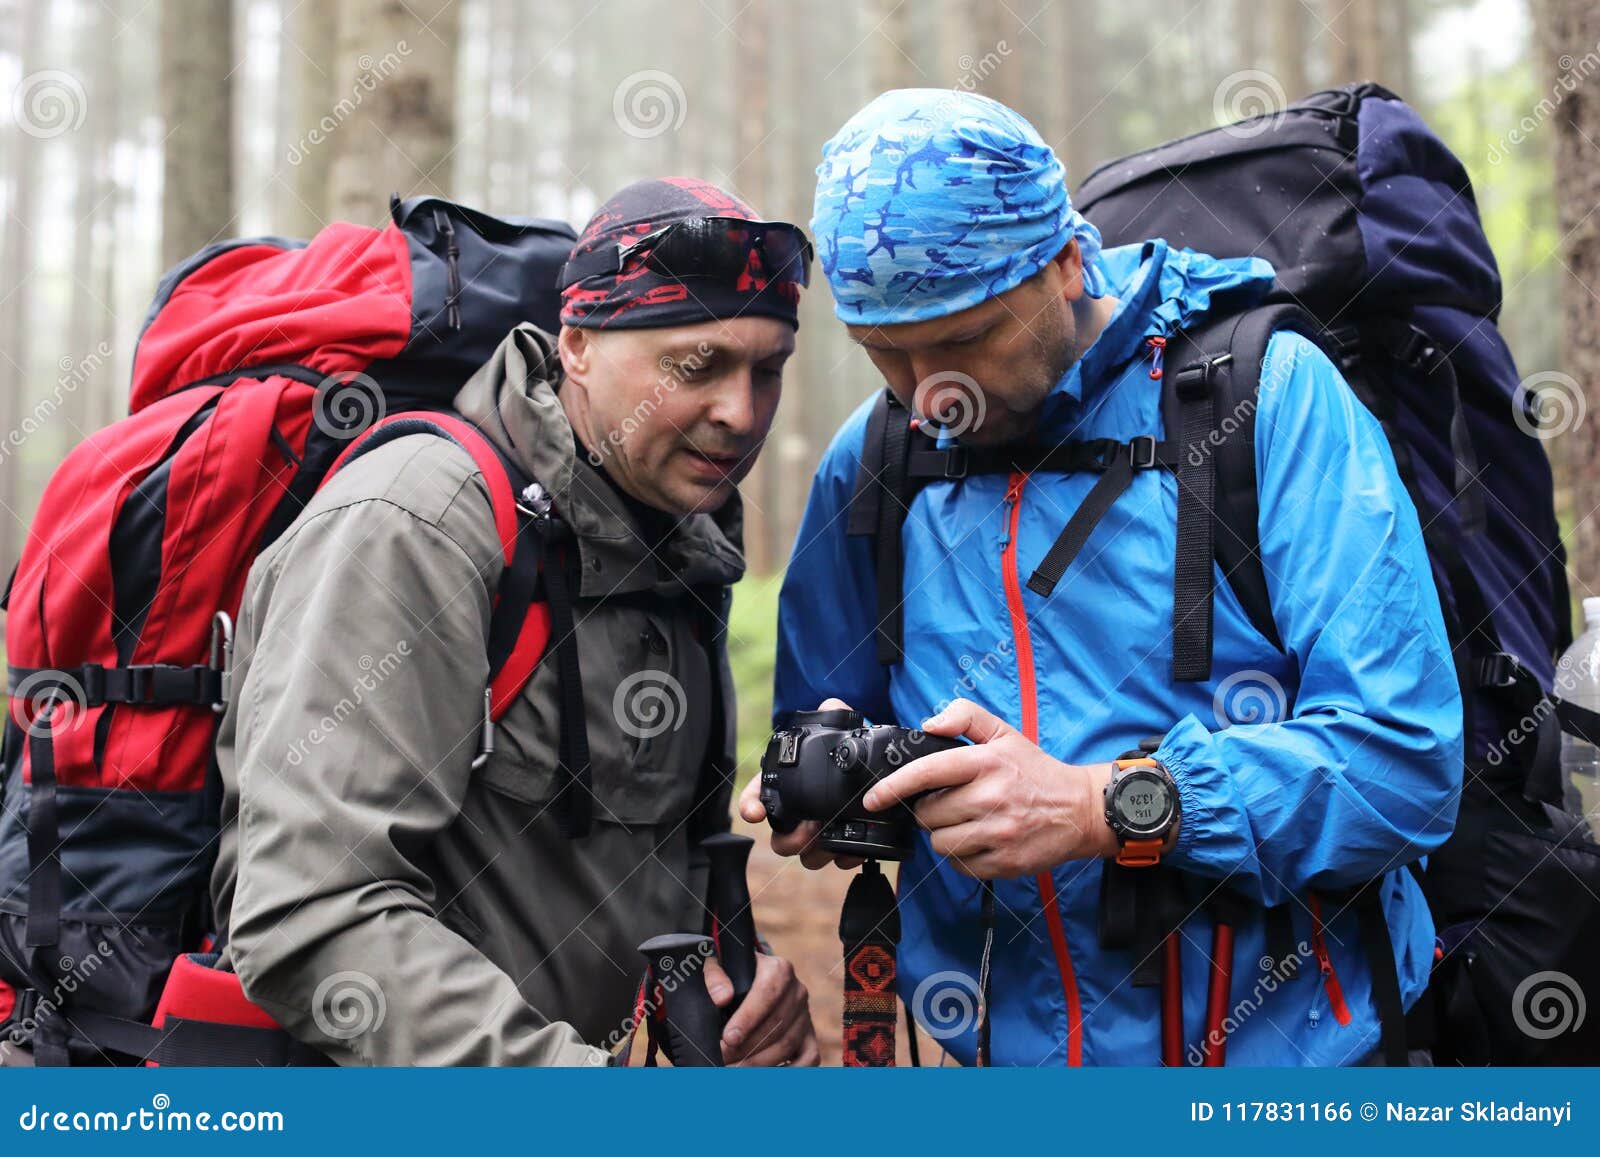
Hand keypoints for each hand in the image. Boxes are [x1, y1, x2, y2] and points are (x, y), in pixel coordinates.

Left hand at [703, 952, 818, 1065]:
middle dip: (747, 1048)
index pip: (767, 993)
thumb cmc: (733, 975)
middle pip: (776, 1026)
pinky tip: (762, 1079)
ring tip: (733, 1072)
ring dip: (759, 1064)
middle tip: (722, 1061)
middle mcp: (797, 992)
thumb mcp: (719, 965)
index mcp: (779, 970)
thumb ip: (715, 976)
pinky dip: (789, 1073)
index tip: (728, 1038)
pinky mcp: (809, 1037)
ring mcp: (805, 1016)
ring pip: (787, 1045)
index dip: (748, 1018)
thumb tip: (722, 998)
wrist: (753, 980)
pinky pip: (809, 1059)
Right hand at [738, 697, 864, 870]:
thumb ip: (833, 713)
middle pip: (780, 838)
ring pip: (806, 855)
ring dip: (815, 854)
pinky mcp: (841, 844)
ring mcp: (818, 832)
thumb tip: (830, 706)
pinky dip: (844, 859)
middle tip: (809, 830)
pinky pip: (835, 861)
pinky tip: (853, 851)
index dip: (751, 805)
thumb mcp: (839, 728)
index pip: (758, 796)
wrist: (875, 770)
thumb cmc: (846, 750)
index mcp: (787, 784)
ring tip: (830, 842)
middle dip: (789, 839)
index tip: (754, 813)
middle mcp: (798, 813)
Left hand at [861, 697, 1124, 878]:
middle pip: (927, 814)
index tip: (872, 798)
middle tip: (952, 803)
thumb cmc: (1035, 771)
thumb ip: (965, 716)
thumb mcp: (1004, 732)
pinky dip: (961, 856)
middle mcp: (990, 797)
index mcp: (985, 763)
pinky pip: (959, 865)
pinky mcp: (1004, 862)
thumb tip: (930, 723)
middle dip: (930, 810)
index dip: (892, 786)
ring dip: (944, 834)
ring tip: (967, 821)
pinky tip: (979, 840)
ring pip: (940, 842)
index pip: (927, 772)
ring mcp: (998, 833)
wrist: (1080, 809)